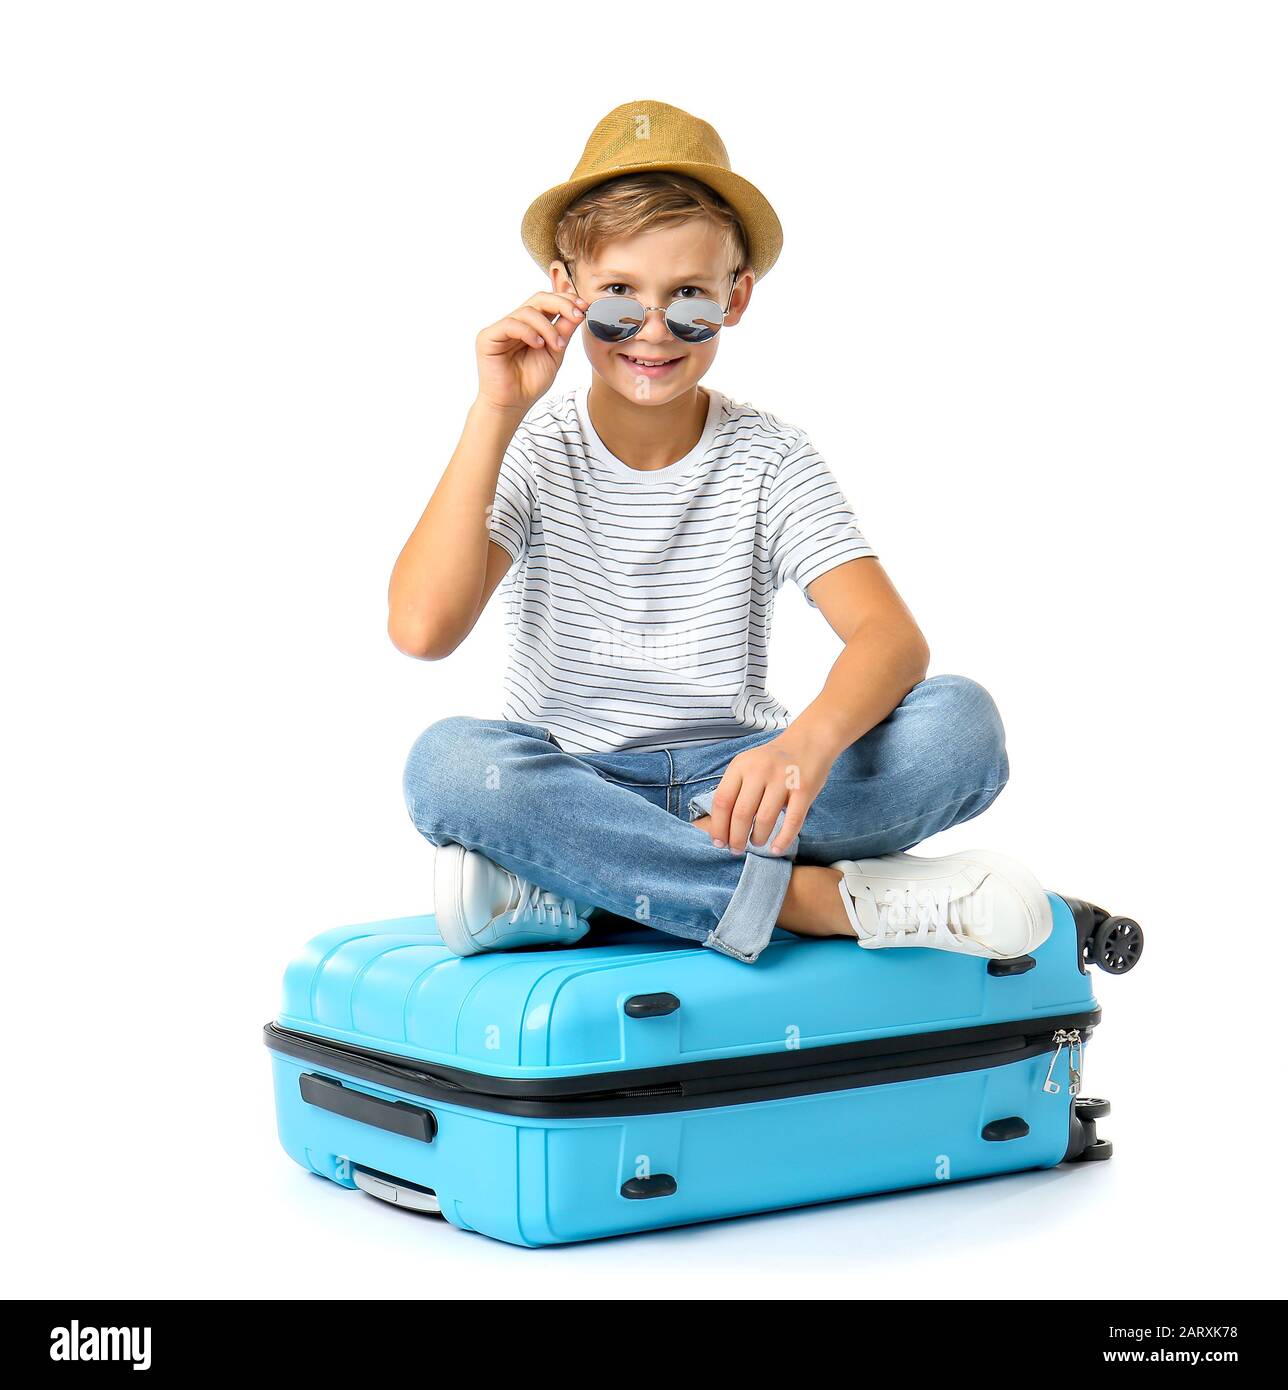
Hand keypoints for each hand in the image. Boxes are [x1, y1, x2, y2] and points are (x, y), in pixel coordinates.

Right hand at [475, 291, 587, 413]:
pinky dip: (529, 332)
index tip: (584, 307)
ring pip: (527, 311)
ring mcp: (501, 329)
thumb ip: (564, 331)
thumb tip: (580, 309)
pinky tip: (539, 345)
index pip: (547, 302)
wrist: (513, 405)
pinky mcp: (488, 337)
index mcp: (530, 326)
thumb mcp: (555, 354)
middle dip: (561, 304)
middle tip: (577, 315)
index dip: (566, 300)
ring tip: (556, 346)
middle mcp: (515, 323)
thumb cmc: (530, 383)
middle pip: (538, 299)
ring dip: (547, 327)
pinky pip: (510, 324)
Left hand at [706, 727, 837, 855]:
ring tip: (757, 842)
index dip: (718, 826)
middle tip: (736, 849)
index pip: (722, 801)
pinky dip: (783, 839)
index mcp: (741, 765)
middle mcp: (760, 770)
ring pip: (765, 819)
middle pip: (741, 813)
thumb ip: (733, 790)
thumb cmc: (772, 762)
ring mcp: (783, 779)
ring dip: (758, 838)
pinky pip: (792, 821)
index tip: (718, 842)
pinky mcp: (804, 789)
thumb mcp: (747, 766)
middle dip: (736, 838)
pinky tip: (776, 848)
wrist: (809, 741)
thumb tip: (715, 827)